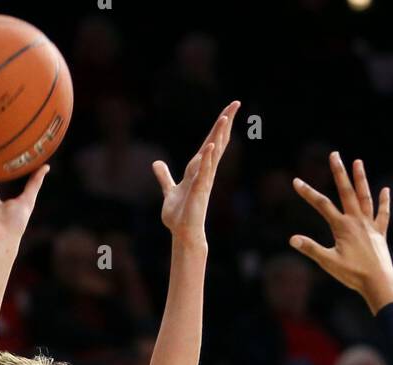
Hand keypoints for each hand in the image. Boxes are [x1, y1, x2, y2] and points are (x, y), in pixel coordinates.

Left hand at [152, 100, 239, 246]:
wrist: (181, 233)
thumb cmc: (179, 214)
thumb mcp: (169, 190)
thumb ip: (164, 176)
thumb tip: (156, 163)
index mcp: (199, 169)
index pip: (212, 142)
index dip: (219, 126)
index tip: (229, 110)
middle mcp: (205, 171)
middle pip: (218, 142)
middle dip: (225, 123)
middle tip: (235, 103)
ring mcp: (203, 181)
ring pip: (213, 153)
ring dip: (219, 136)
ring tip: (225, 118)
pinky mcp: (198, 191)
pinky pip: (203, 172)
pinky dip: (207, 160)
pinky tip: (211, 147)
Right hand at [290, 152, 392, 312]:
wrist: (378, 282)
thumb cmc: (353, 274)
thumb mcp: (328, 262)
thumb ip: (311, 249)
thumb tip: (292, 239)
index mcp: (342, 226)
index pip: (321, 205)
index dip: (307, 193)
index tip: (296, 181)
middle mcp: (357, 221)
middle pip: (346, 192)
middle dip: (338, 172)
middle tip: (334, 154)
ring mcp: (370, 225)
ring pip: (365, 197)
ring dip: (360, 179)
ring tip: (357, 162)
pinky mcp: (380, 234)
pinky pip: (382, 214)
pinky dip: (384, 202)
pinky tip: (385, 190)